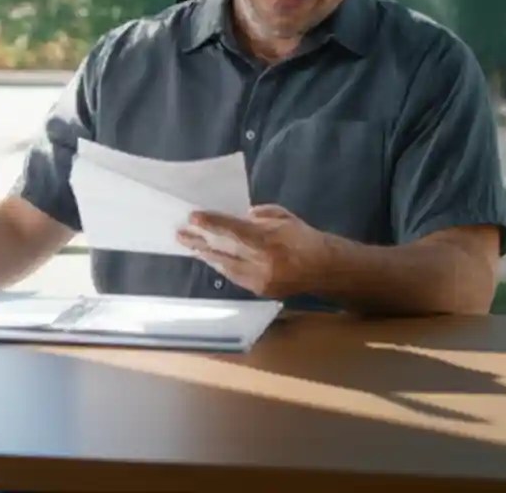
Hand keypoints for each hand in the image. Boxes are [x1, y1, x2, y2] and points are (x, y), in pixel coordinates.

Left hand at [176, 204, 329, 298]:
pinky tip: (210, 259)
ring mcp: (259, 279)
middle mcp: (261, 262)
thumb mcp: (283, 217)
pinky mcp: (259, 290)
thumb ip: (259, 215)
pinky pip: (233, 276)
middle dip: (200, 241)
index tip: (192, 217)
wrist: (326, 269)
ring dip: (206, 255)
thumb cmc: (303, 238)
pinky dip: (221, 266)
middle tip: (180, 233)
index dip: (211, 223)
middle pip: (223, 250)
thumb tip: (236, 215)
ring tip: (190, 245)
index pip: (233, 230)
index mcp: (269, 241)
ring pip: (224, 266)